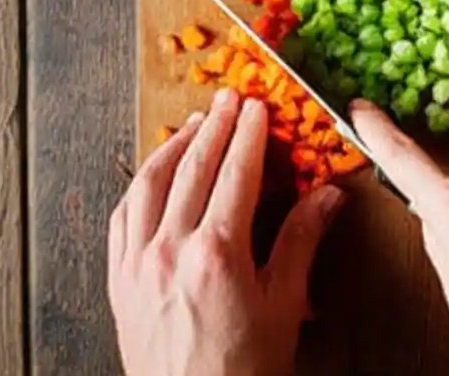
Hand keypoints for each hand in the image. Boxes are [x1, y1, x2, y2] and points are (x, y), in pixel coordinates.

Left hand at [108, 88, 345, 375]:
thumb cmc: (245, 369)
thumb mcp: (285, 304)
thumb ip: (302, 241)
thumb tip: (328, 196)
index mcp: (217, 253)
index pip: (236, 173)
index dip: (249, 135)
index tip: (258, 108)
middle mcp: (170, 250)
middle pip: (193, 169)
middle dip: (214, 127)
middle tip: (230, 99)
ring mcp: (138, 264)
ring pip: (149, 185)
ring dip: (174, 148)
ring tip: (194, 125)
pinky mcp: (120, 280)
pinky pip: (123, 217)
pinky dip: (140, 185)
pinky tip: (154, 175)